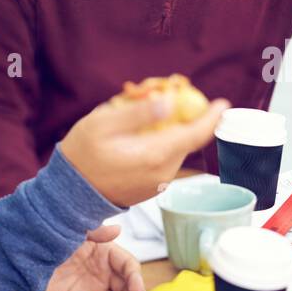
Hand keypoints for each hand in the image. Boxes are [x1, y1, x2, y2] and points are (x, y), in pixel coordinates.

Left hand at [36, 224, 144, 290]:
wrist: (24, 256)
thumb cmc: (52, 240)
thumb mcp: (75, 232)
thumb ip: (96, 231)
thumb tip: (116, 229)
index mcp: (106, 255)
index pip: (128, 267)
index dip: (136, 278)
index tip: (137, 289)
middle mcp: (103, 274)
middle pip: (126, 289)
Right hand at [58, 96, 228, 206]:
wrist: (68, 194)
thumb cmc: (82, 155)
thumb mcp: (103, 123)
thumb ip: (139, 112)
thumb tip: (169, 102)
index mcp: (155, 154)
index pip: (196, 135)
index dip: (212, 117)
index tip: (222, 103)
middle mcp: (163, 172)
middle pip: (187, 139)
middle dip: (185, 117)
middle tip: (170, 96)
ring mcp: (159, 182)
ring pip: (176, 148)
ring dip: (171, 130)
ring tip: (151, 113)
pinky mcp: (152, 186)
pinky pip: (165, 159)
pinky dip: (162, 143)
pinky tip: (143, 134)